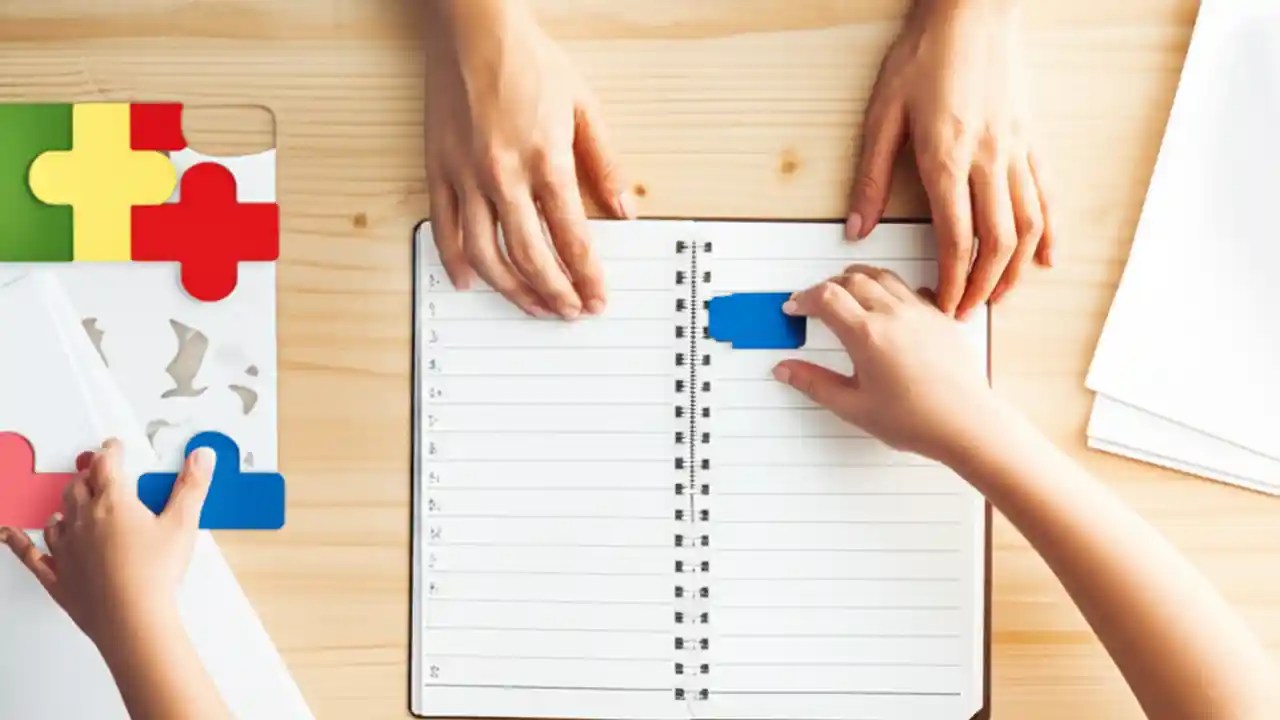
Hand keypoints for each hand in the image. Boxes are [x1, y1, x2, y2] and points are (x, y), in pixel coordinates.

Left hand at [0, 440, 213, 645]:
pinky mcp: (57, 575)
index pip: (107, 465)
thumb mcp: (183, 524)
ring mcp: (66, 548)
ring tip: (71, 502)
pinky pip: (30, 554)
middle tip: (96, 471)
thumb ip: (192, 486)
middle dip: (88, 475)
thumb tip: (200, 456)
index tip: (114, 446)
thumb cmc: (155, 574)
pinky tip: (10, 534)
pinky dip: (19, 542)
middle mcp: (83, 520)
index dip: (111, 451)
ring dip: (65, 505)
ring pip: (57, 516)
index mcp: (114, 503)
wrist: (131, 619)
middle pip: (78, 487)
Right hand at [425, 0, 634, 318]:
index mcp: (545, 159)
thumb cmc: (527, 60)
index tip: (597, 298)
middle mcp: (503, 174)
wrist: (473, 27)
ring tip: (532, 305)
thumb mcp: (583, 106)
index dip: (587, 275)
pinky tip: (472, 281)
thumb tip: (625, 209)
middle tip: (570, 311)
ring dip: (512, 289)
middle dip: (555, 292)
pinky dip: (457, 261)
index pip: (571, 237)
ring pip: (487, 253)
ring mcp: (465, 175)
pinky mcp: (437, 169)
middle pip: (531, 256)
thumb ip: (605, 163)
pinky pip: (444, 228)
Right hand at [771, 266, 1005, 462]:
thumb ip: (815, 384)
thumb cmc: (917, 420)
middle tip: (816, 303)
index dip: (804, 299)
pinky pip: (911, 288)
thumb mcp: (853, 407)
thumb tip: (787, 370)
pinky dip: (890, 289)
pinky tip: (888, 305)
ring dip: (857, 279)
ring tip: (847, 293)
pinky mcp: (939, 319)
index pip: (826, 298)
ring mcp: (919, 313)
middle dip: (826, 286)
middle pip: (851, 279)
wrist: (967, 424)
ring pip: (882, 276)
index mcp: (867, 335)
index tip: (796, 309)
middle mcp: (893, 315)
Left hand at [847, 0, 1052, 318]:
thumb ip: (872, 176)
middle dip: (983, 285)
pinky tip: (1045, 255)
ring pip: (1027, 223)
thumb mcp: (883, 114)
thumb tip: (857, 227)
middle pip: (997, 240)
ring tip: (1001, 294)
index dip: (952, 278)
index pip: (955, 236)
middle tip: (968, 310)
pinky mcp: (1032, 139)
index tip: (944, 303)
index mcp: (947, 156)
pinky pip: (1046, 194)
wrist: (972, 11)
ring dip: (1016, 267)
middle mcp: (989, 158)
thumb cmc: (924, 55)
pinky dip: (1048, 230)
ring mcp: (1017, 149)